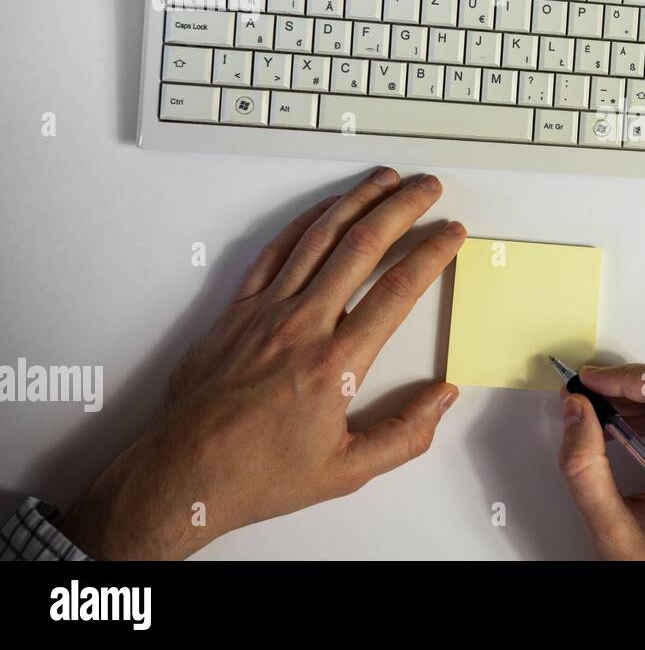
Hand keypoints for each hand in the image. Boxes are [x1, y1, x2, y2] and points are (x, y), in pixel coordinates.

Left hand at [58, 168, 465, 558]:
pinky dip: (306, 222)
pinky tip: (327, 209)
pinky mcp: (236, 310)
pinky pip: (275, 251)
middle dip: (402, 209)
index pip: (397, 290)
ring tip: (386, 180)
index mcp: (335, 365)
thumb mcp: (347, 471)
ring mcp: (266, 312)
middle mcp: (302, 327)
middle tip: (428, 189)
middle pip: (362, 247)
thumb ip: (405, 434)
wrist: (181, 474)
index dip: (431, 253)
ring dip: (358, 201)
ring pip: (319, 238)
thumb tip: (443, 397)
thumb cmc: (259, 475)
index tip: (451, 234)